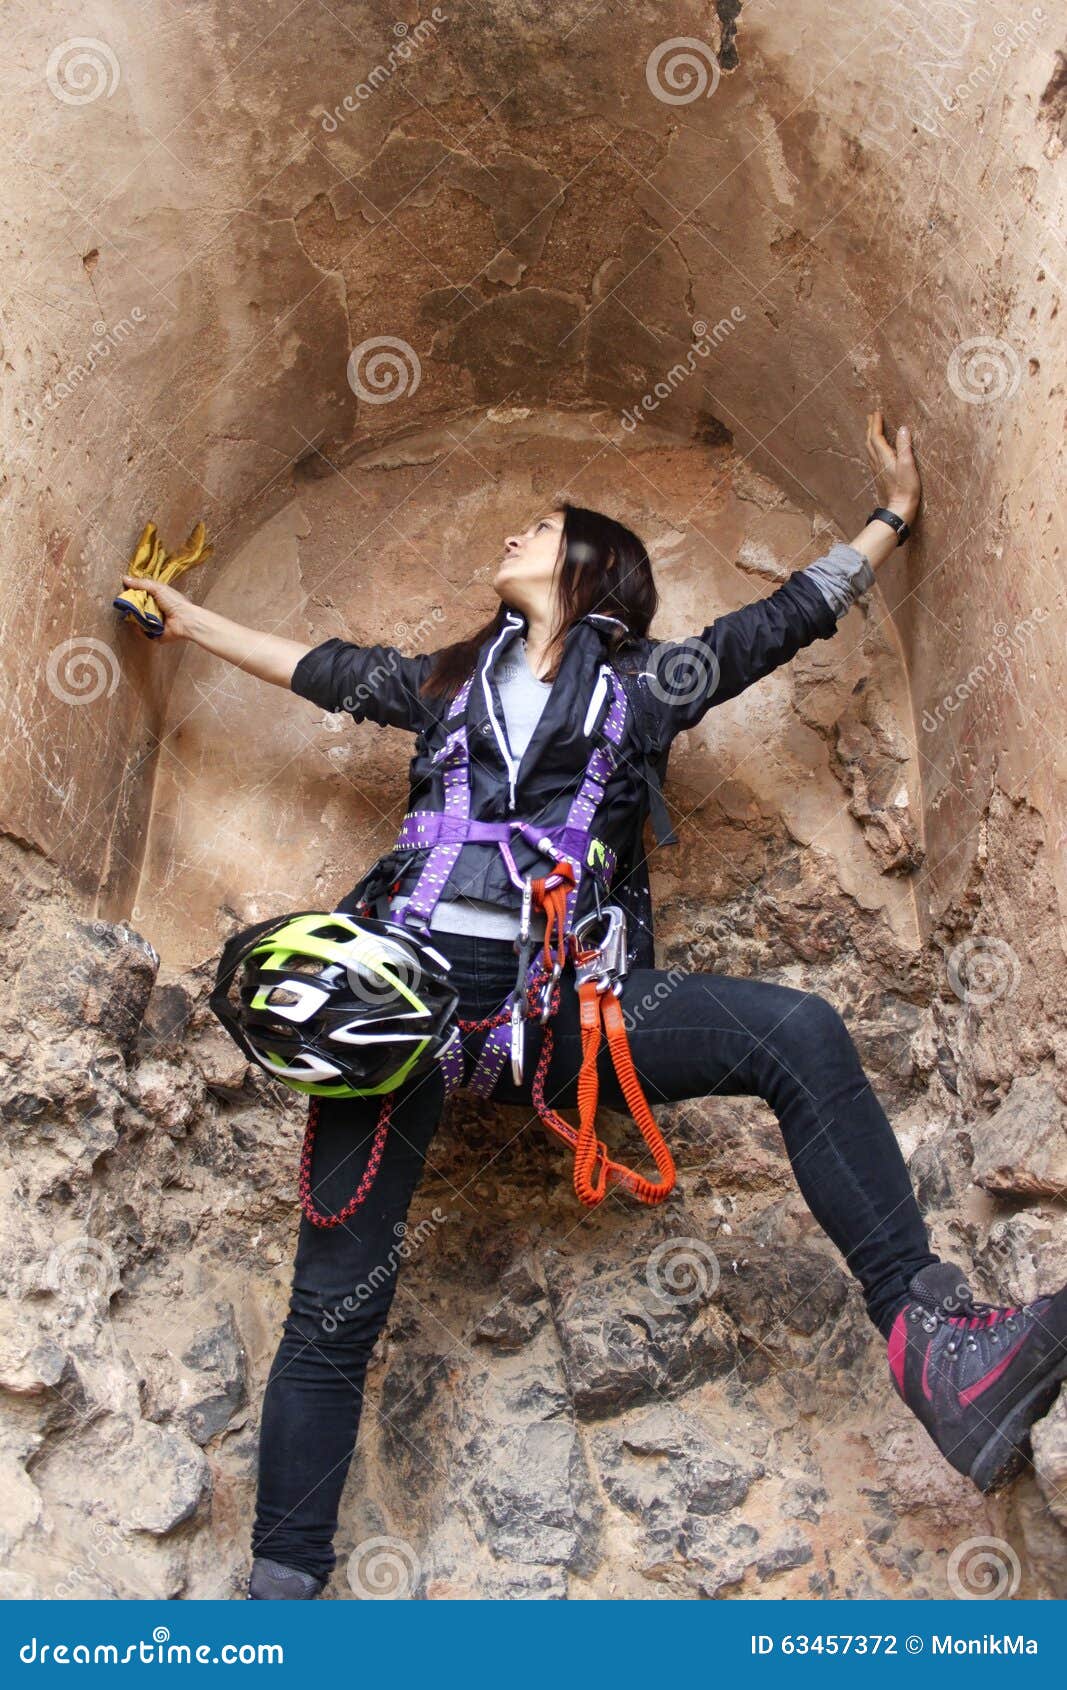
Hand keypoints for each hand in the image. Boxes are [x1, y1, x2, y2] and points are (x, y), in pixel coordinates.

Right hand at [120, 573, 193, 642]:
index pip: (139, 596)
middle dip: (130, 607)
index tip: (123, 593)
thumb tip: (124, 578)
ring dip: (133, 618)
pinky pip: (142, 633)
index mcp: (156, 599)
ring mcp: (154, 623)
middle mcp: (154, 611)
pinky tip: (138, 626)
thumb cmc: (174, 602)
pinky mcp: (154, 635)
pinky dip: (139, 630)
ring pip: (137, 621)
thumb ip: (141, 583)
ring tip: (131, 615)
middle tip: (124, 605)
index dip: (131, 595)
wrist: (185, 620)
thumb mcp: (157, 588)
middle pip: (136, 609)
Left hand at [865, 409, 920, 524]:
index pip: (876, 437)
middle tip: (870, 416)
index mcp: (884, 457)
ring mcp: (877, 469)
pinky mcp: (880, 475)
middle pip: (870, 441)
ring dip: (869, 436)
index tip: (877, 412)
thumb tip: (903, 429)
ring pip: (869, 449)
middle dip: (870, 428)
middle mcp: (877, 462)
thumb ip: (905, 446)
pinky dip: (872, 447)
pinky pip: (872, 456)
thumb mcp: (908, 465)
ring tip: (871, 428)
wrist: (899, 508)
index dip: (875, 424)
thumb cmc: (906, 487)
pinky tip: (875, 449)